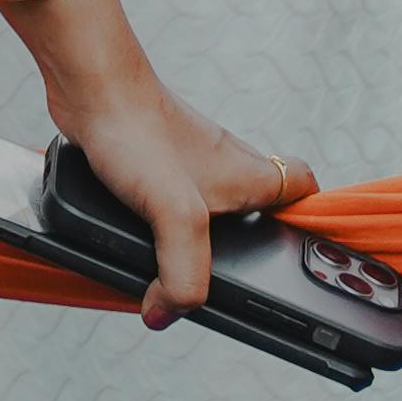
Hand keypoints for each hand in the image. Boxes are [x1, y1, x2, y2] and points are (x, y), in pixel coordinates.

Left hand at [26, 0, 311, 323]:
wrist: (90, 86)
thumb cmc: (140, 131)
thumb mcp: (177, 216)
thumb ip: (183, 274)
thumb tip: (166, 313)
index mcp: (248, 174)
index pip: (305, 188)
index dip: (311, 219)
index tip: (299, 253)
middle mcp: (224, 164)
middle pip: (257, 202)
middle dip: (246, 242)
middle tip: (228, 278)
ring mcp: (186, 161)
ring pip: (207, 203)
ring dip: (194, 236)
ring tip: (176, 267)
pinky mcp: (150, 159)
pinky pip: (166, 198)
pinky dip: (156, 221)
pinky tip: (134, 237)